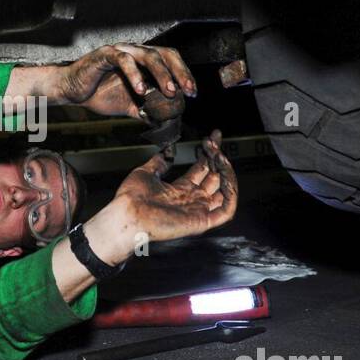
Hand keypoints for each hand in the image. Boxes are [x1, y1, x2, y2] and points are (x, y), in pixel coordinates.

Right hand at [54, 44, 196, 118]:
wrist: (71, 90)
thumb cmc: (99, 94)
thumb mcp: (130, 106)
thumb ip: (148, 110)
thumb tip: (167, 123)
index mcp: (143, 61)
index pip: (171, 61)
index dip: (184, 74)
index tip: (193, 93)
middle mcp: (135, 51)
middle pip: (165, 54)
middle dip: (179, 72)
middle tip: (187, 91)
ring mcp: (120, 50)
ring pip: (148, 55)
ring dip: (162, 73)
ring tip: (170, 91)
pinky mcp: (105, 54)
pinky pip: (123, 60)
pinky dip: (135, 75)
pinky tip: (141, 91)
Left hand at [113, 132, 237, 242]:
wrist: (127, 214)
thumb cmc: (131, 198)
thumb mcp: (146, 172)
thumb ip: (160, 161)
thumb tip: (167, 149)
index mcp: (181, 190)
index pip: (203, 169)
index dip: (210, 153)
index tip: (213, 136)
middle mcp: (192, 200)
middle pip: (216, 177)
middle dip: (218, 157)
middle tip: (213, 141)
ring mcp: (198, 211)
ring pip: (225, 192)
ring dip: (226, 172)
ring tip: (219, 154)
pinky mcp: (202, 222)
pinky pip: (226, 211)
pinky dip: (231, 194)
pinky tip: (226, 175)